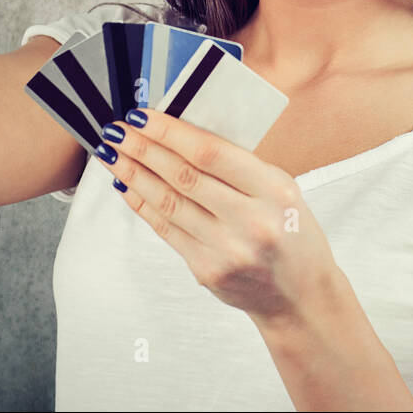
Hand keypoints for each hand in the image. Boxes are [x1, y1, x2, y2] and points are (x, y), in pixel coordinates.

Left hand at [94, 108, 339, 324]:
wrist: (300, 295)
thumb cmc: (291, 231)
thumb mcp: (281, 189)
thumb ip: (239, 165)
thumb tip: (180, 135)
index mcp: (274, 191)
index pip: (211, 153)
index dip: (170, 132)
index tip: (142, 116)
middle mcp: (251, 221)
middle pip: (183, 177)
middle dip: (143, 149)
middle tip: (116, 130)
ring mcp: (227, 250)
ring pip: (168, 203)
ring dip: (134, 175)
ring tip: (112, 155)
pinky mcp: (207, 271)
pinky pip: (166, 230)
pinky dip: (142, 205)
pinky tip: (127, 186)